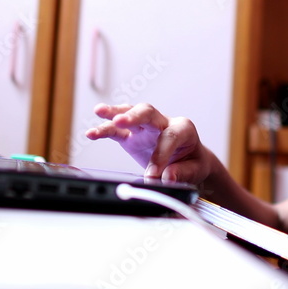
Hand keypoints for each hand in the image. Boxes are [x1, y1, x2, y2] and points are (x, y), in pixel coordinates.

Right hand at [86, 103, 213, 184]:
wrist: (189, 161)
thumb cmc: (193, 163)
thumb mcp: (196, 170)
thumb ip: (182, 173)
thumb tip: (167, 177)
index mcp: (183, 129)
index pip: (169, 137)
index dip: (160, 155)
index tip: (153, 175)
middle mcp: (162, 123)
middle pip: (148, 113)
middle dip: (134, 116)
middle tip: (122, 122)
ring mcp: (145, 127)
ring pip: (129, 113)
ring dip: (114, 113)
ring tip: (99, 112)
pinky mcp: (131, 135)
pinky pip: (117, 129)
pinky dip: (105, 129)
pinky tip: (91, 132)